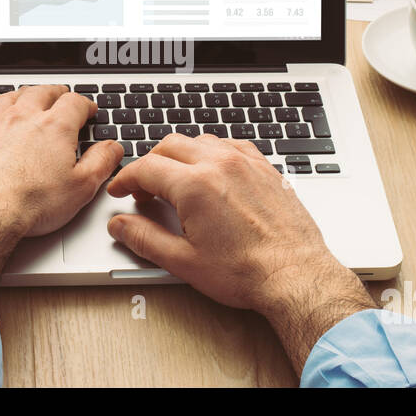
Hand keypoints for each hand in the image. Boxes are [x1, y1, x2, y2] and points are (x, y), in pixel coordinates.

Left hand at [0, 85, 122, 290]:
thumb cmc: (31, 203)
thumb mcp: (82, 187)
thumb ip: (101, 162)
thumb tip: (113, 148)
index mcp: (54, 127)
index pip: (74, 103)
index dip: (85, 104)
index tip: (88, 109)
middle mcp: (22, 118)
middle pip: (41, 92)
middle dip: (54, 92)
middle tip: (60, 96)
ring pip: (7, 98)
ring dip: (20, 95)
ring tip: (26, 97)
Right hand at [105, 133, 375, 372]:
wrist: (295, 275)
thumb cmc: (246, 272)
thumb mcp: (183, 261)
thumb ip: (144, 238)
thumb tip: (120, 226)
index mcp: (195, 185)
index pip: (146, 167)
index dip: (126, 179)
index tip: (120, 190)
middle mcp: (220, 164)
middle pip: (170, 145)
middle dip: (150, 164)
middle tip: (144, 190)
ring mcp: (246, 162)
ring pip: (200, 140)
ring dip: (181, 156)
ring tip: (176, 183)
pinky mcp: (265, 168)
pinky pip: (231, 145)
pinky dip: (212, 153)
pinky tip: (212, 173)